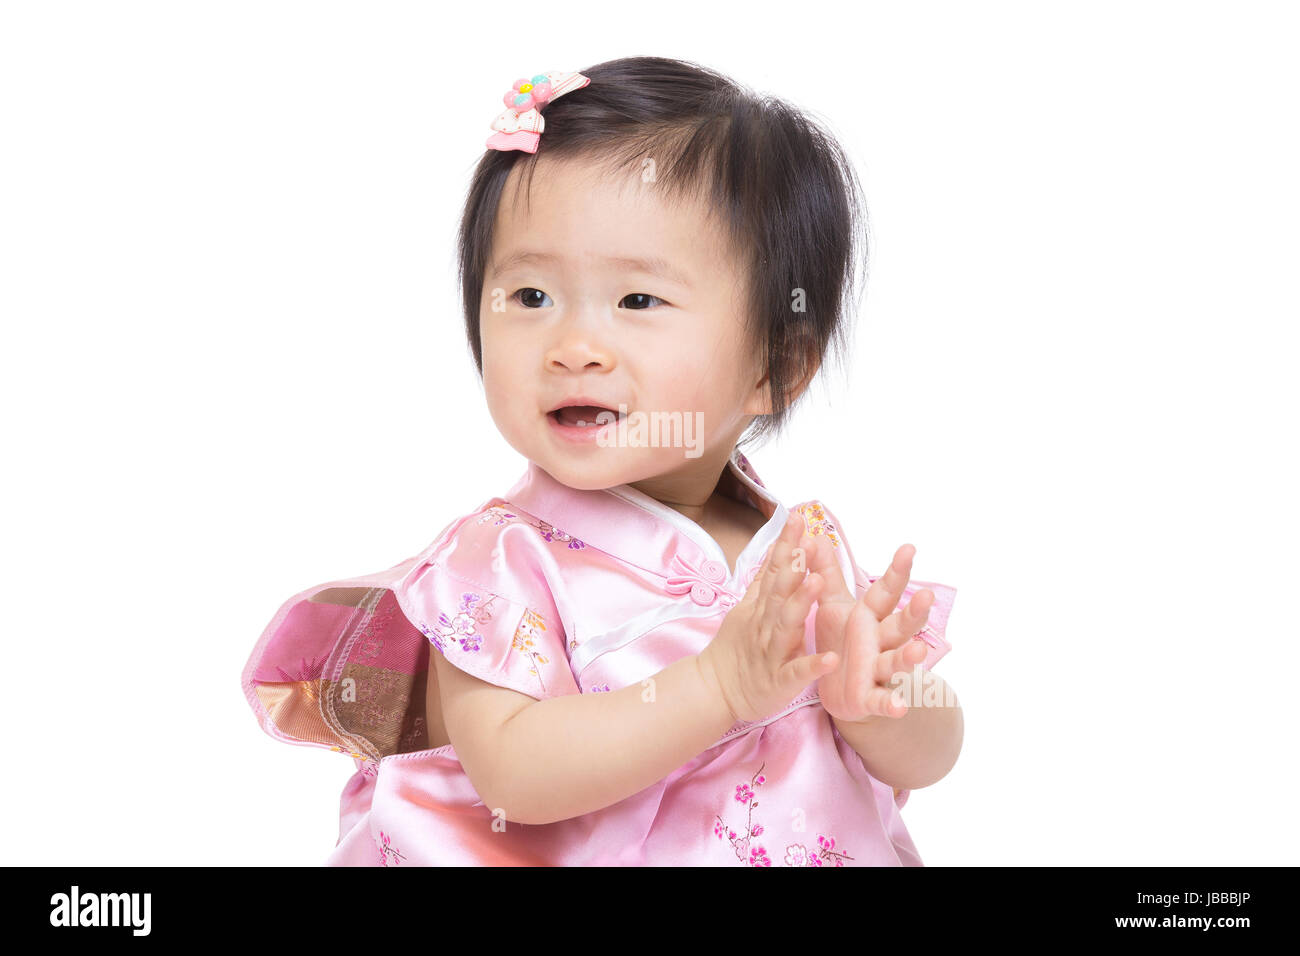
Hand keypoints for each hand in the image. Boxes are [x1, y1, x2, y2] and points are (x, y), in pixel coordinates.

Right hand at [698, 511, 838, 724]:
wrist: (716, 691)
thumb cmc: (736, 649)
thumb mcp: (746, 610)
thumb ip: (763, 581)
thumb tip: (775, 548)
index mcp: (761, 608)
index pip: (773, 571)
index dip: (785, 545)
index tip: (797, 517)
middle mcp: (765, 625)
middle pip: (779, 592)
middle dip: (793, 566)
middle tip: (806, 540)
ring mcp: (772, 652)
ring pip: (787, 625)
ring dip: (802, 604)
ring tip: (818, 582)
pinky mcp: (780, 680)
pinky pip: (798, 672)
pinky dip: (813, 665)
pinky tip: (831, 658)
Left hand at [807, 537, 935, 722]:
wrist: (839, 689)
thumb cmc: (843, 640)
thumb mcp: (833, 606)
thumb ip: (826, 574)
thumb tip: (816, 536)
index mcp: (870, 616)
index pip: (886, 592)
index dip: (897, 571)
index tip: (908, 548)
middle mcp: (880, 641)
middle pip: (900, 625)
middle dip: (913, 612)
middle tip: (928, 595)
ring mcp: (878, 670)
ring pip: (897, 661)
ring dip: (908, 657)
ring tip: (920, 650)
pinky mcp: (870, 697)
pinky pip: (882, 699)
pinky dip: (891, 703)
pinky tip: (900, 706)